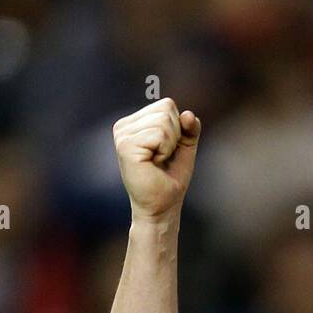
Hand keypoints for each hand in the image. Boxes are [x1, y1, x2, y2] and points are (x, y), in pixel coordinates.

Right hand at [113, 97, 200, 221]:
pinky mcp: (126, 146)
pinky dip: (165, 150)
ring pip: (164, 121)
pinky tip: (154, 163)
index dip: (177, 128)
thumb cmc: (171, 179)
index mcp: (133, 123)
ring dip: (170, 145)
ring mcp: (122, 135)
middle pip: (166, 109)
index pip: (167, 105)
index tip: (167, 150)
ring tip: (158, 161)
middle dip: (175, 136)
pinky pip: (160, 134)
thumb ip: (189, 128)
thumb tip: (189, 114)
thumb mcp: (185, 148)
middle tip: (163, 158)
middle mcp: (123, 126)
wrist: (162, 207)